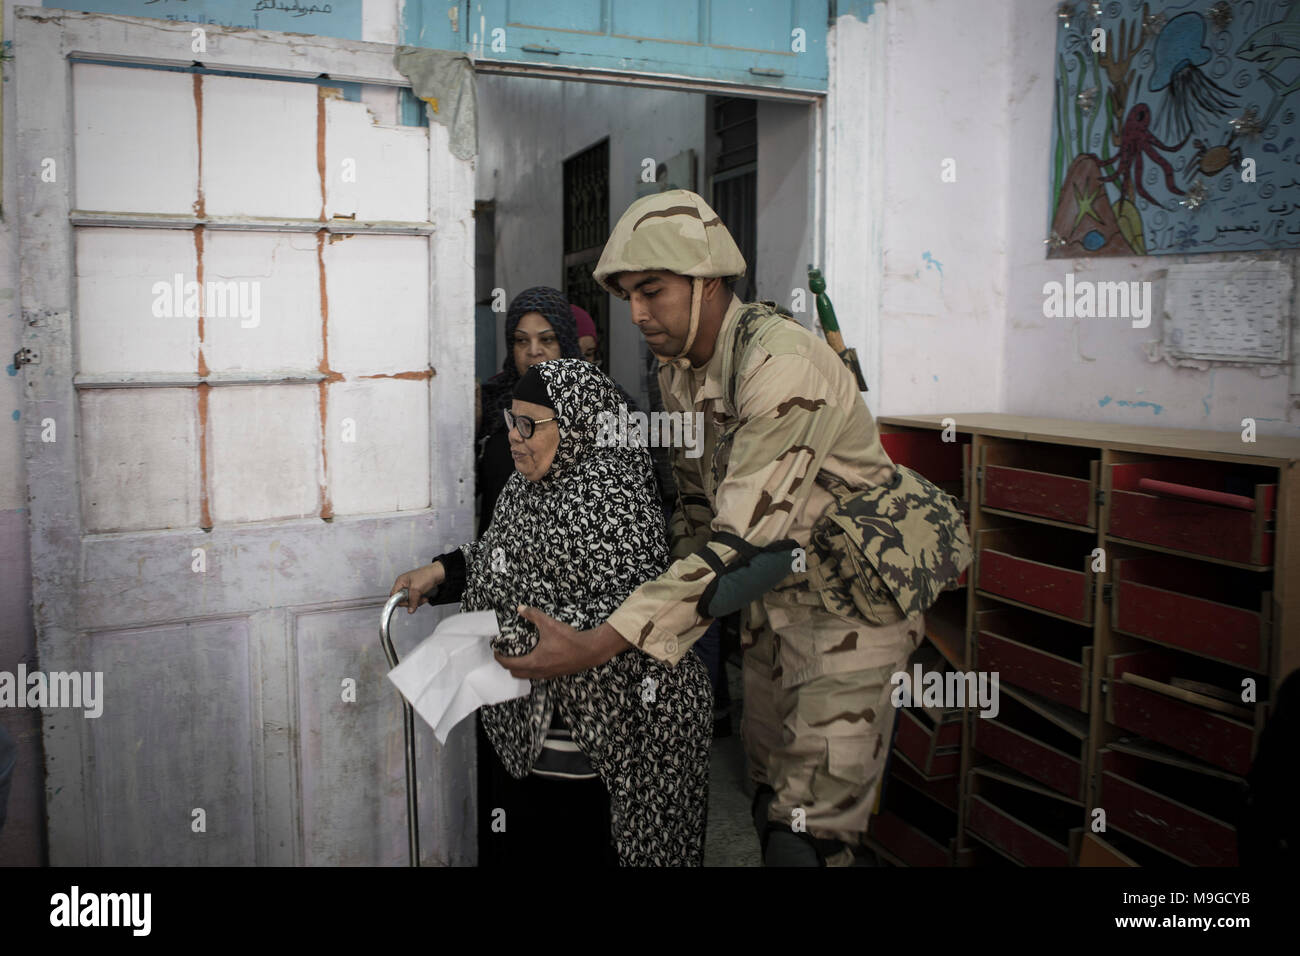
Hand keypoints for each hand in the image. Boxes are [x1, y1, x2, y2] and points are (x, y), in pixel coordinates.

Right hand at [389, 562, 444, 613]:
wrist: (439, 573)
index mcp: (400, 581)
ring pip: (410, 601)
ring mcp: (411, 588)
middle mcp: (404, 585)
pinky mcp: (417, 590)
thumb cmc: (426, 575)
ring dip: (417, 601)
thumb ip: (412, 601)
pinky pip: (416, 599)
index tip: (405, 604)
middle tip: (417, 599)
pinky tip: (425, 598)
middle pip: (402, 600)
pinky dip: (420, 600)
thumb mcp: (416, 589)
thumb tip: (410, 610)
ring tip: (423, 598)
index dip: (398, 601)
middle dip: (411, 602)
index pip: (393, 595)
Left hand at [494, 607, 629, 678]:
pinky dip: (532, 669)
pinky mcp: (557, 674)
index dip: (500, 658)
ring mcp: (548, 675)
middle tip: (506, 653)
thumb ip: (533, 615)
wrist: (590, 650)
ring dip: (521, 668)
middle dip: (508, 665)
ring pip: (528, 676)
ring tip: (520, 655)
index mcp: (533, 662)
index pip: (509, 664)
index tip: (496, 651)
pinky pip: (539, 675)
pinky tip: (537, 657)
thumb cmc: (569, 639)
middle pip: (516, 674)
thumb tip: (520, 608)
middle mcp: (539, 672)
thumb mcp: (549, 624)